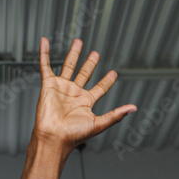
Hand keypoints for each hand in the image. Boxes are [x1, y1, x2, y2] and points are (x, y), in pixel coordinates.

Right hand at [32, 38, 135, 154]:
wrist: (54, 137)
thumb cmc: (75, 134)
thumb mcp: (100, 123)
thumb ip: (116, 114)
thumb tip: (134, 108)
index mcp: (87, 102)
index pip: (100, 88)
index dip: (107, 80)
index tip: (114, 73)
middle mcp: (75, 93)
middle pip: (85, 74)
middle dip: (90, 63)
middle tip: (96, 53)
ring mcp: (62, 88)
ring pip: (68, 66)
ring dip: (73, 54)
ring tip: (79, 42)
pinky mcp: (48, 84)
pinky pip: (45, 65)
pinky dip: (44, 53)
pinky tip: (45, 42)